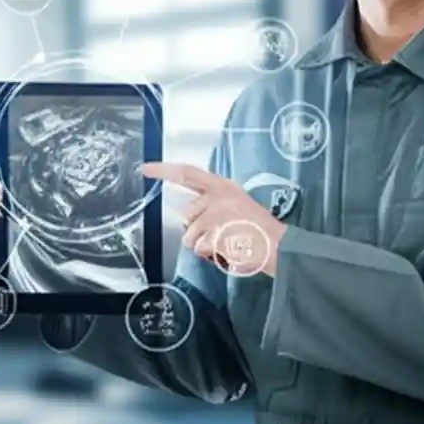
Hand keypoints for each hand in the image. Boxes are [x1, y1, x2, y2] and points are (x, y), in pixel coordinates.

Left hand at [140, 162, 286, 276]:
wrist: (278, 245)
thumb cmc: (258, 229)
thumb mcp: (237, 203)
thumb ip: (212, 202)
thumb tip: (188, 216)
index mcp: (222, 186)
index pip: (187, 173)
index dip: (164, 170)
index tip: (145, 169)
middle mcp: (216, 196)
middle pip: (187, 215)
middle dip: (197, 229)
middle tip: (221, 233)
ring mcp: (215, 214)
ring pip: (190, 235)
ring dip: (203, 244)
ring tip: (226, 242)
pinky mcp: (215, 232)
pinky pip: (199, 248)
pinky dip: (209, 254)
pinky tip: (226, 249)